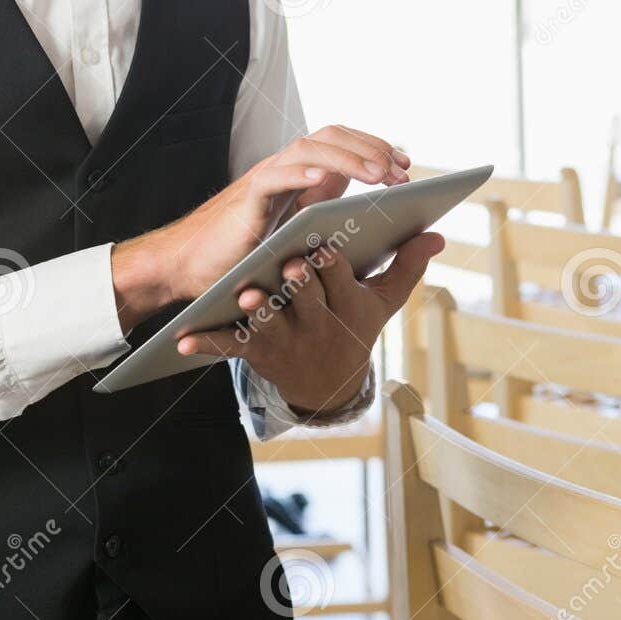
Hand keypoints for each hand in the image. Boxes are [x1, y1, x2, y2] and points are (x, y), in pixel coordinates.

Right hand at [160, 123, 410, 304]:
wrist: (190, 267)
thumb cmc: (242, 254)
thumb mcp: (294, 231)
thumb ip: (324, 211)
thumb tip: (370, 205)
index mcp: (297, 176)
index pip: (341, 143)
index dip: (375, 148)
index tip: (405, 168)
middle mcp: (282, 170)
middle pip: (330, 136)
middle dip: (371, 149)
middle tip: (401, 173)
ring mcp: (263, 181)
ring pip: (307, 149)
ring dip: (347, 158)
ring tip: (377, 175)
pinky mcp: (245, 202)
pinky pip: (272, 178)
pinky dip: (297, 174)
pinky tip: (322, 180)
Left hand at [174, 230, 445, 417]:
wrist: (328, 384)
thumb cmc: (354, 326)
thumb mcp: (382, 303)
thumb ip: (406, 266)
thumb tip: (436, 235)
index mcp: (348, 309)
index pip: (343, 284)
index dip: (334, 269)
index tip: (326, 247)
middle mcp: (318, 327)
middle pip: (308, 303)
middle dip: (301, 286)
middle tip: (291, 265)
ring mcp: (286, 342)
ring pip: (270, 325)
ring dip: (259, 312)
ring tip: (247, 295)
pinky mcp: (256, 354)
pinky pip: (230, 349)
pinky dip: (207, 344)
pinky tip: (185, 340)